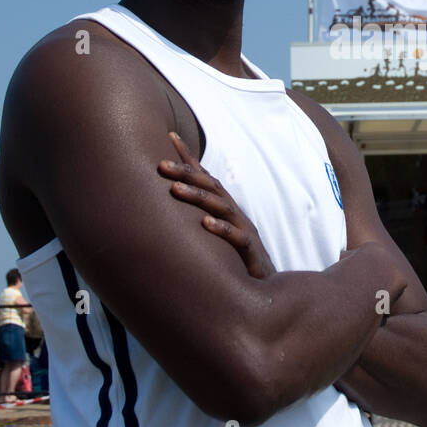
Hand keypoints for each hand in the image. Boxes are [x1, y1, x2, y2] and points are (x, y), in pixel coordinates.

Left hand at [157, 131, 276, 279]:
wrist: (266, 290)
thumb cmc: (235, 263)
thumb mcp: (215, 237)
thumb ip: (196, 222)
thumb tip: (164, 209)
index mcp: (225, 209)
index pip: (206, 177)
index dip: (189, 157)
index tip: (169, 136)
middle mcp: (235, 214)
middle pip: (211, 187)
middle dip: (186, 173)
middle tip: (161, 164)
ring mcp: (244, 230)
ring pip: (221, 207)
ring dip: (198, 196)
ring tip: (174, 189)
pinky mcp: (251, 252)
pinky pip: (236, 237)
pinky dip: (221, 229)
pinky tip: (204, 224)